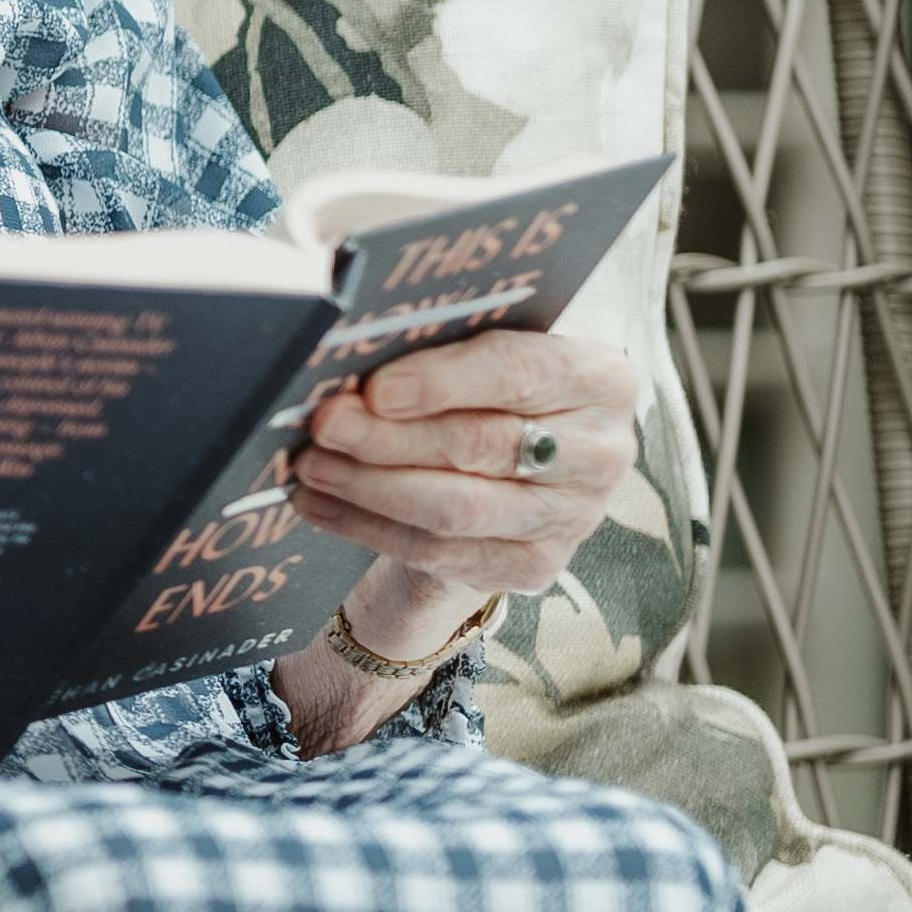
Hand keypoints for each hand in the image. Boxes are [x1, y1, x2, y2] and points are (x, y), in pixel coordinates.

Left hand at [290, 326, 638, 609]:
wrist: (509, 466)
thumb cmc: (483, 386)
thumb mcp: (476, 351)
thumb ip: (433, 345)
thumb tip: (348, 356)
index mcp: (600, 379)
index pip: (521, 372)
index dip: (443, 381)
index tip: (375, 389)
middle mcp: (601, 452)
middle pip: (482, 445)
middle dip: (390, 436)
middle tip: (324, 425)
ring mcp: (572, 518)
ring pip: (457, 508)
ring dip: (370, 487)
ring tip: (310, 465)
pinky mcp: (533, 566)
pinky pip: (439, 552)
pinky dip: (368, 526)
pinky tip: (318, 502)